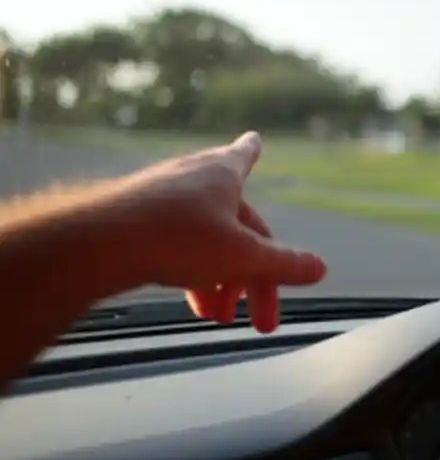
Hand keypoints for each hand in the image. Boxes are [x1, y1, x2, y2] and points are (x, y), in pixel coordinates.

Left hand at [109, 131, 325, 331]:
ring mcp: (158, 199)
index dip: (252, 152)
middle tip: (262, 320)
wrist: (98, 243)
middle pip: (234, 223)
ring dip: (221, 282)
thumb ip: (284, 265)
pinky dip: (191, 275)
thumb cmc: (178, 238)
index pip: (243, 156)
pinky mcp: (132, 222)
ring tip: (220, 317)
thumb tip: (320, 268)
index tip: (254, 139)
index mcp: (222, 174)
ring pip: (204, 240)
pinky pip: (174, 247)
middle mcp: (191, 179)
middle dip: (252, 274)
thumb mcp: (243, 257)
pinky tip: (193, 304)